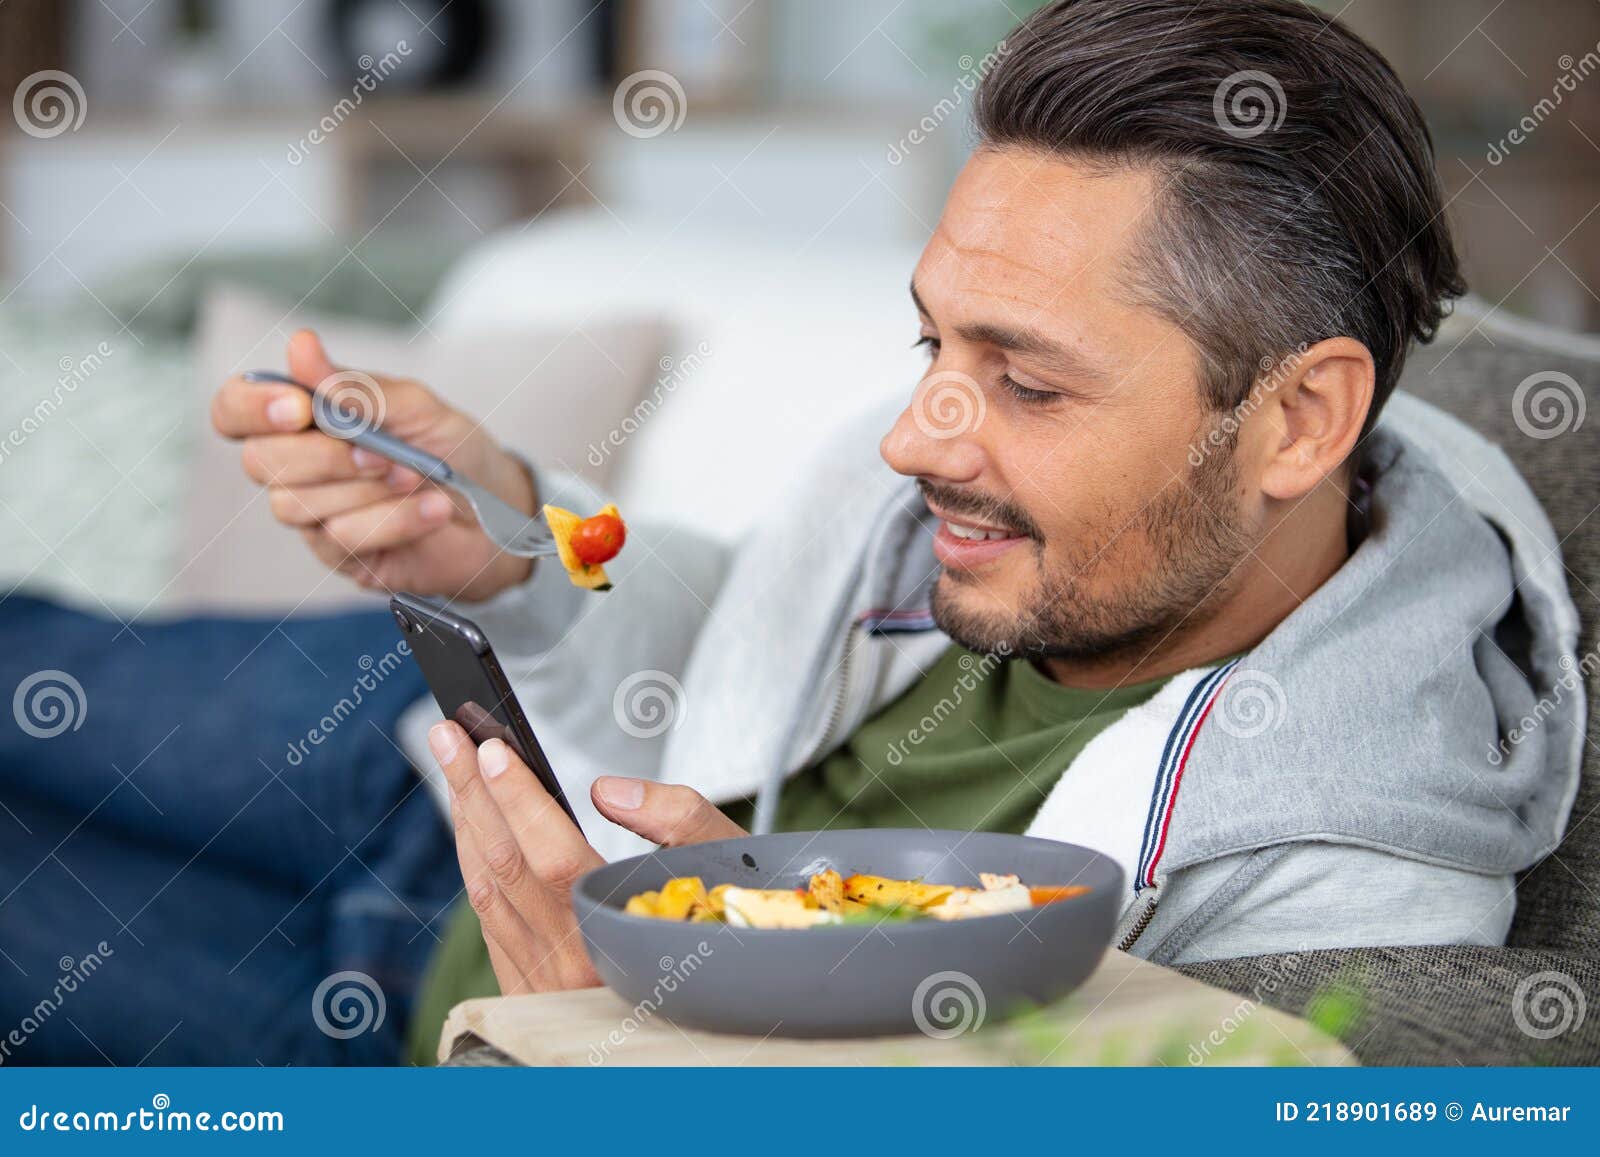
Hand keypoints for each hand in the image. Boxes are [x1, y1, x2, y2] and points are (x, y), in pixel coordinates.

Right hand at [211, 330, 535, 601]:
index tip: (299, 407)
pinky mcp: (342, 557)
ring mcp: (314, 517)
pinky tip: (434, 509)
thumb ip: (358, 387)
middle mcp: (296, 468)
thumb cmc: (454, 450)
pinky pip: (344, 539)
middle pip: (262, 462)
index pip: (234, 411)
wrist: (499, 511)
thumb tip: (301, 347)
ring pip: (299, 506)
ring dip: (367, 489)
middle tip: (385, 453)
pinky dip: (396, 519)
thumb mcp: (417, 407)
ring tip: (419, 478)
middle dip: (327, 456)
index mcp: (304, 420)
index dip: (249, 408)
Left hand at [427, 720, 745, 993]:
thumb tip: (608, 789)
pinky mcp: (532, 992)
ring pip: (487, 894)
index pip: (553, 856)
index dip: (518, 798)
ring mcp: (546, 986)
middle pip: (505, 867)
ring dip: (466, 824)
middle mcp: (576, 966)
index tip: (493, 745)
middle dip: (471, 792)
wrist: (722, 1007)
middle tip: (447, 733)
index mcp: (623, 933)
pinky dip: (477, 865)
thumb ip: (677, 817)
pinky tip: (474, 826)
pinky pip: (491, 921)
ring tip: (454, 765)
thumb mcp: (728, 863)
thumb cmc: (732, 928)